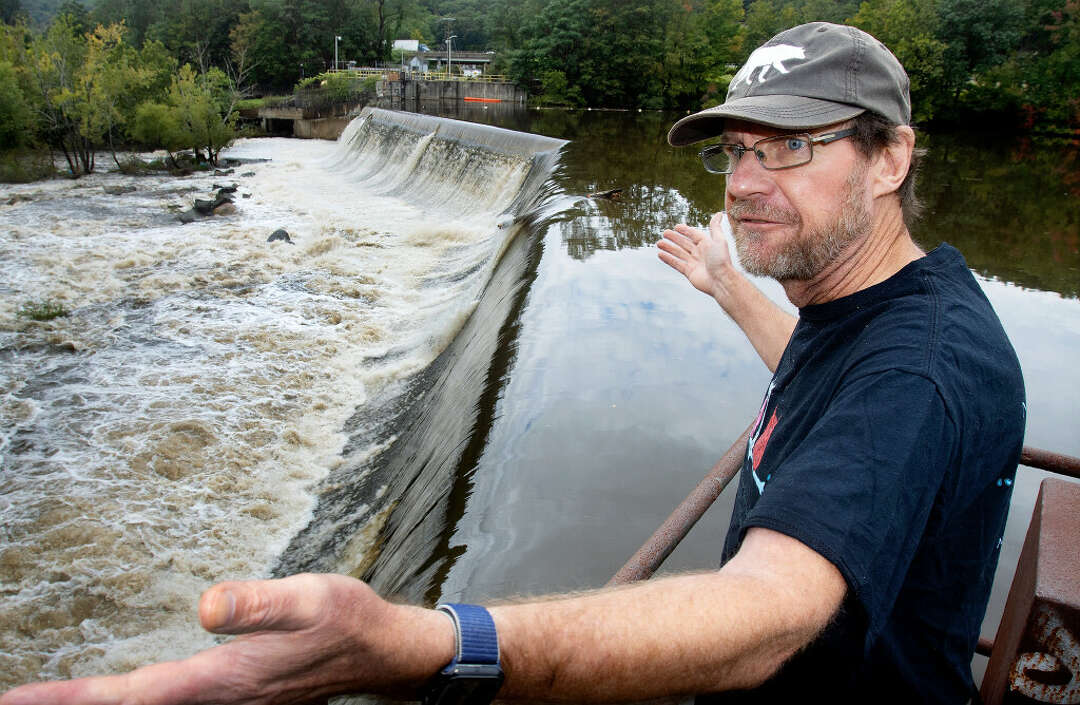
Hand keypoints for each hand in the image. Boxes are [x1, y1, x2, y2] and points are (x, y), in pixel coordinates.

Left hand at [0, 574, 453, 704]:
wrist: (380, 652)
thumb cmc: (345, 620)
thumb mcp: (311, 597)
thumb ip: (259, 602)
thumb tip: (204, 605)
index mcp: (223, 678)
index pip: (133, 695)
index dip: (74, 699)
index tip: (16, 699)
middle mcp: (217, 698)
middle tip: (13, 701)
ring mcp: (225, 703)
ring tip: (51, 699)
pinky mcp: (233, 696)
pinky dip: (130, 702)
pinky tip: (120, 695)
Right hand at [657, 212, 735, 299]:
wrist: (721, 281)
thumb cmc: (721, 260)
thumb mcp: (719, 240)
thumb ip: (715, 227)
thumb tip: (719, 213)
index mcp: (707, 244)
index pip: (693, 235)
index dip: (685, 231)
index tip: (676, 227)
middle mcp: (700, 253)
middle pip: (684, 244)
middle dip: (674, 238)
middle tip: (664, 233)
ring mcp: (694, 263)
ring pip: (678, 253)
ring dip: (669, 248)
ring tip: (659, 243)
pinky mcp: (689, 272)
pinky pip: (676, 264)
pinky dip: (668, 259)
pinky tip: (660, 254)